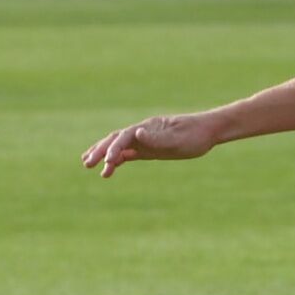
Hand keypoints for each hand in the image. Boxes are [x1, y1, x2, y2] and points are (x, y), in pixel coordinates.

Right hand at [82, 113, 211, 176]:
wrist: (208, 131)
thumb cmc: (195, 135)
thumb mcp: (178, 139)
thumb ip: (157, 138)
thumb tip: (136, 132)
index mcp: (148, 127)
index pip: (124, 137)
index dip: (113, 149)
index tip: (107, 162)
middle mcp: (143, 132)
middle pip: (116, 140)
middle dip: (100, 150)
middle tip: (86, 164)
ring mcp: (145, 140)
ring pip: (119, 146)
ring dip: (104, 154)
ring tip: (87, 164)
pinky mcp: (151, 149)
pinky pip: (130, 153)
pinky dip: (118, 159)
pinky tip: (110, 167)